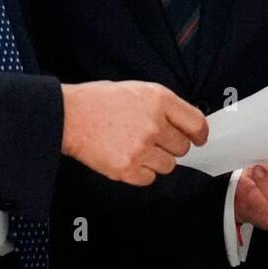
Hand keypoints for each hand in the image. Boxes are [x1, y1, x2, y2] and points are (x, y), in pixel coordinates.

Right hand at [60, 81, 207, 185]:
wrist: (69, 116)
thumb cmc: (99, 101)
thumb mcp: (138, 90)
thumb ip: (164, 105)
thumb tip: (185, 123)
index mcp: (159, 100)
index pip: (196, 123)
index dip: (199, 134)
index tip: (198, 139)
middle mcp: (154, 124)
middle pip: (183, 147)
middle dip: (171, 145)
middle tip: (153, 139)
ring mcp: (141, 149)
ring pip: (168, 165)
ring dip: (156, 160)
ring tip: (136, 148)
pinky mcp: (127, 169)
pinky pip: (149, 178)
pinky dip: (141, 172)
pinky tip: (127, 158)